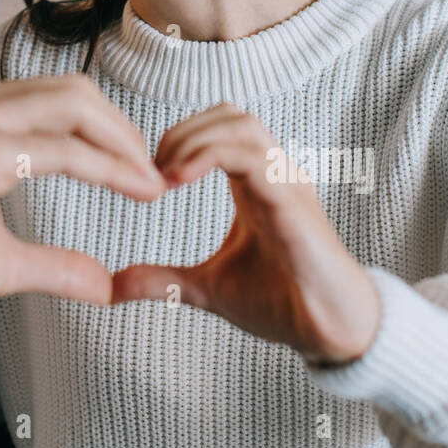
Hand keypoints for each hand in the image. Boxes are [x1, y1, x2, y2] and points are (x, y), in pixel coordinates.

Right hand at [0, 74, 165, 318]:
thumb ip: (54, 264)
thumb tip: (105, 285)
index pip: (60, 99)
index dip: (109, 132)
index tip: (143, 172)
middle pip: (76, 90)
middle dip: (125, 130)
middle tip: (157, 174)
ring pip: (76, 104)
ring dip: (124, 142)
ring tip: (151, 183)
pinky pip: (63, 148)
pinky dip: (108, 168)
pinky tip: (135, 191)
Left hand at [112, 103, 380, 363]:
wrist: (333, 333)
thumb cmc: (283, 304)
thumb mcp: (207, 289)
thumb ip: (163, 281)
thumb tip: (114, 287)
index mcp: (255, 183)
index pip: (220, 127)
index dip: (180, 137)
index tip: (147, 174)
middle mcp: (274, 174)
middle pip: (230, 115)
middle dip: (183, 131)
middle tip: (151, 168)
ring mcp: (286, 183)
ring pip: (243, 125)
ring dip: (195, 139)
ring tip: (165, 174)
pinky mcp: (293, 203)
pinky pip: (254, 158)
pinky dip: (213, 156)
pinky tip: (180, 180)